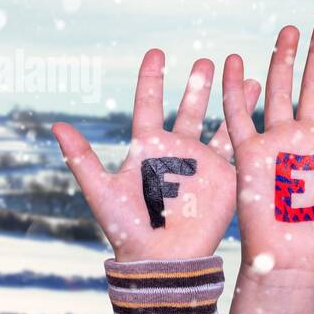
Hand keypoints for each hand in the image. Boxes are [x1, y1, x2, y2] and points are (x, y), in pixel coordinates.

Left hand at [53, 49, 258, 261]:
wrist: (163, 261)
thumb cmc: (129, 229)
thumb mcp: (102, 191)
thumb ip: (82, 158)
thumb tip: (56, 126)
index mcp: (147, 148)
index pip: (149, 103)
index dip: (153, 78)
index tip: (157, 52)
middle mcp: (176, 152)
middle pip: (189, 109)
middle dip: (199, 85)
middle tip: (210, 60)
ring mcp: (202, 165)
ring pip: (218, 124)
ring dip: (231, 100)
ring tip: (245, 76)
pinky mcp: (224, 180)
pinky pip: (237, 148)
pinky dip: (247, 126)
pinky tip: (258, 109)